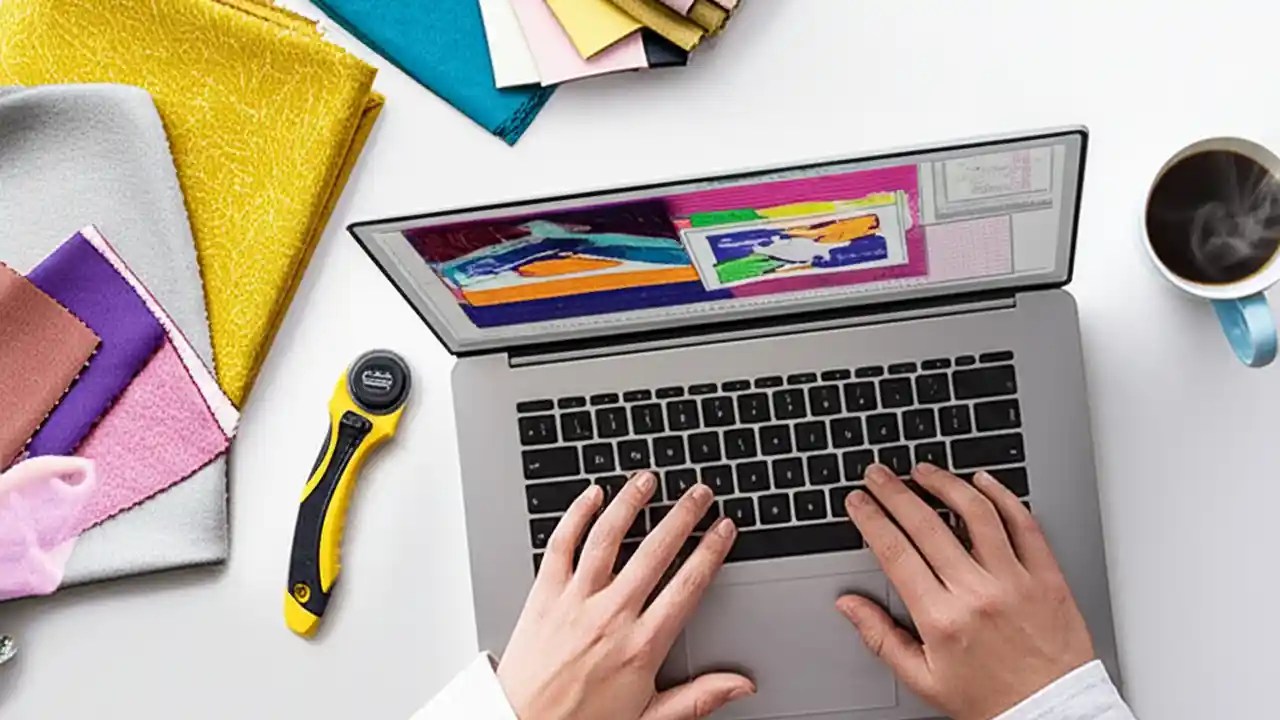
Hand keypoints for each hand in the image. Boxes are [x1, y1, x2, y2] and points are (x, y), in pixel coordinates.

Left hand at [497, 471, 754, 719]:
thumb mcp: (649, 719)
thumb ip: (698, 698)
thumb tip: (742, 685)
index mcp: (641, 646)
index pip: (687, 586)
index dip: (711, 552)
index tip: (724, 529)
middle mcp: (610, 615)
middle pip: (655, 552)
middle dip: (683, 516)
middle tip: (699, 493)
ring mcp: (575, 600)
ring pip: (608, 537)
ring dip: (631, 503)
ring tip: (649, 480)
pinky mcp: (543, 594)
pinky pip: (561, 544)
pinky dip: (577, 514)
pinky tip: (592, 495)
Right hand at [838, 464, 1094, 719]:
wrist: (1052, 714)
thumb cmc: (990, 700)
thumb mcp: (923, 678)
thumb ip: (880, 637)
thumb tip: (848, 605)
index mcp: (941, 620)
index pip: (895, 552)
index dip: (870, 519)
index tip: (858, 501)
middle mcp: (977, 594)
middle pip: (926, 524)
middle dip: (894, 492)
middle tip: (878, 474)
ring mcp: (1015, 581)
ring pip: (975, 513)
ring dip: (945, 483)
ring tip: (924, 470)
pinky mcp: (1047, 576)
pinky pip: (1024, 524)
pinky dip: (1001, 496)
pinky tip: (982, 482)